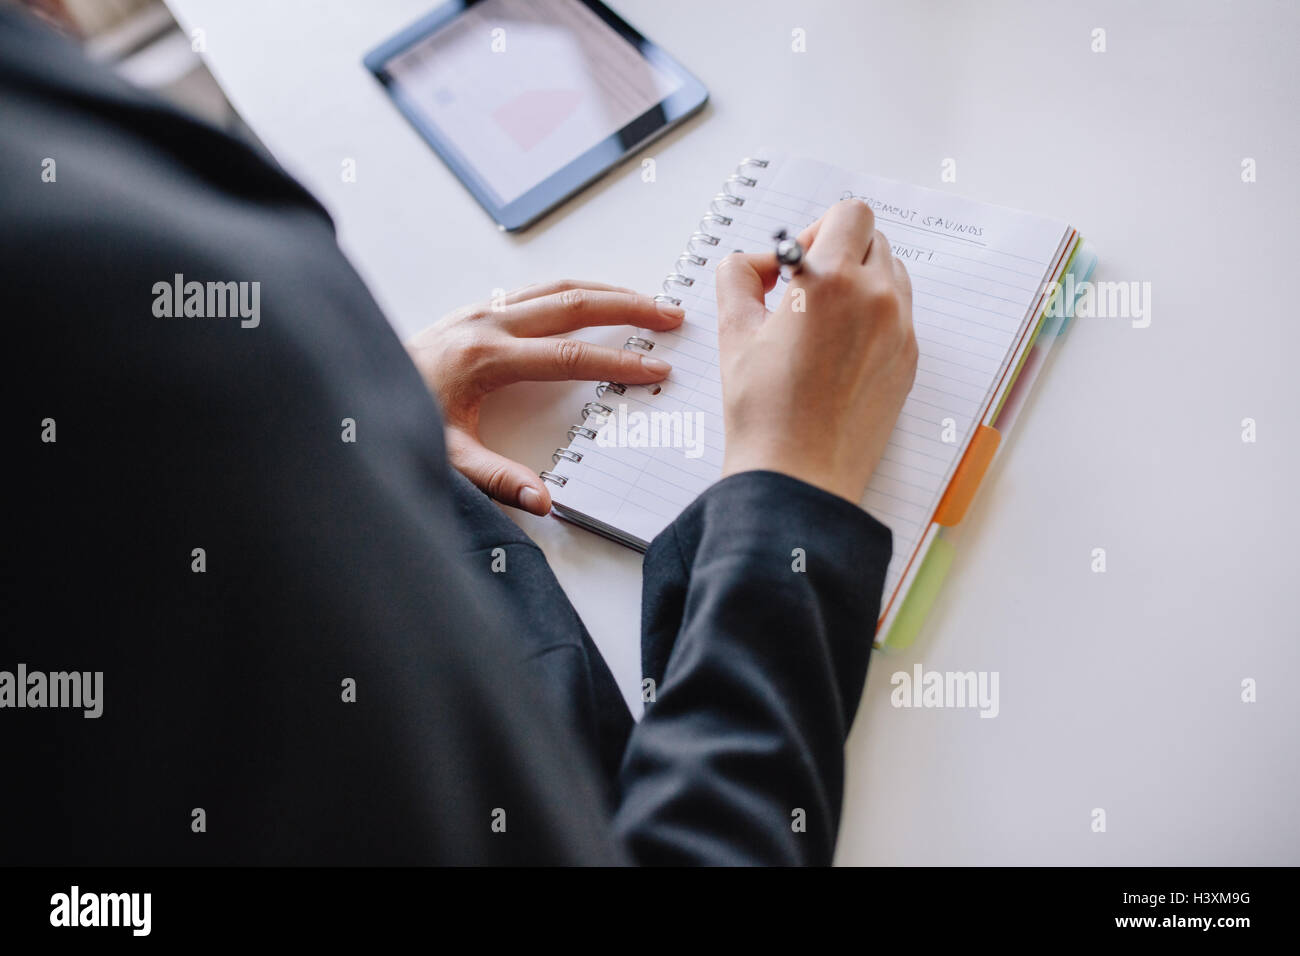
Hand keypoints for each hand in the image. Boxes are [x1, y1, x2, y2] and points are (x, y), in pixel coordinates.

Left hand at [407, 280, 684, 514]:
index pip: (568, 355)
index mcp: (485, 357)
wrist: (352, 385)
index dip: (617, 360)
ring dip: (608, 291)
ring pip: (557, 288)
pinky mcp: (477, 310)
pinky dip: (576, 291)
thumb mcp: (443, 456)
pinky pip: (538, 291)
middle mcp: (486, 323)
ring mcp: (481, 310)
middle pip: (573, 304)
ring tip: (649, 302)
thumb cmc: (394, 416)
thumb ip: (496, 479)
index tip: (655, 368)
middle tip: (671, 316)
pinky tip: (597, 299)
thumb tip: (543, 500)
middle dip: (629, 308)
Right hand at [715, 200, 916, 502]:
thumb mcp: (734, 333)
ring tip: (824, 323)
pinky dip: (874, 317)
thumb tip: (754, 264)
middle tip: (806, 292)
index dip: (820, 229)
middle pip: (874, 240)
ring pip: (891, 275)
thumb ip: (738, 278)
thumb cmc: (763, 411)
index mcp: (832, 280)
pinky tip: (839, 354)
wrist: (799, 475)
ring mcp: (900, 331)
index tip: (797, 261)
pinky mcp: (909, 362)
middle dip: (840, 253)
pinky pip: (899, 316)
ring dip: (861, 282)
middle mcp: (876, 298)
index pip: (849, 214)